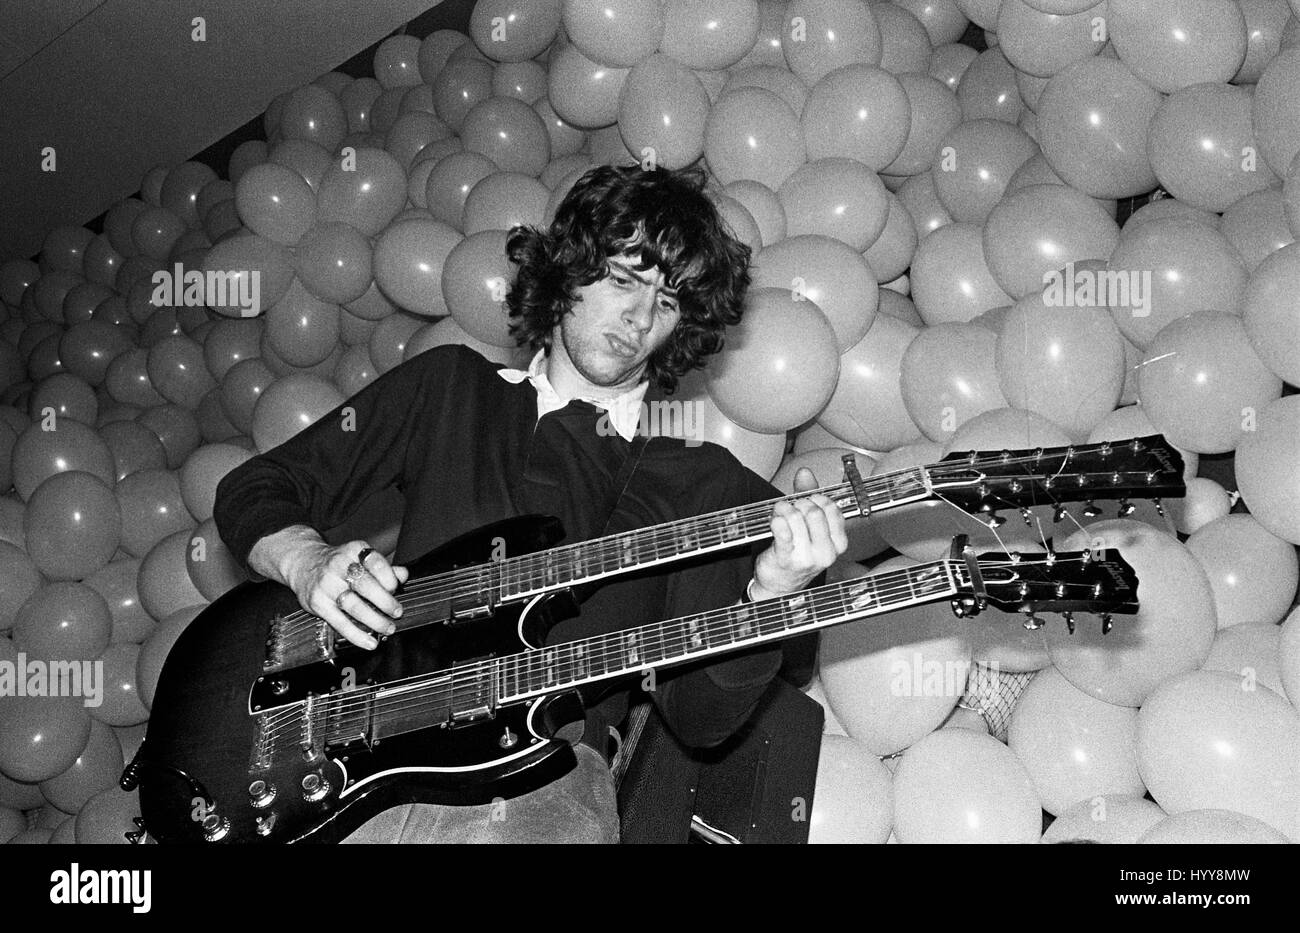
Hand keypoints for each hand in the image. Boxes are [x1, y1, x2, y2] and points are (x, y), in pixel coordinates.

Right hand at [285, 539, 410, 648]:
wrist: (303, 562)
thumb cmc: (339, 563)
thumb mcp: (360, 558)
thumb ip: (384, 568)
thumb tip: (403, 575)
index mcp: (353, 551)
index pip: (375, 562)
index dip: (389, 577)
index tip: (396, 589)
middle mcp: (338, 565)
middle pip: (365, 585)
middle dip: (385, 602)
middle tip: (397, 613)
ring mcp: (326, 584)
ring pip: (353, 605)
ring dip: (374, 620)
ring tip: (387, 628)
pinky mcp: (317, 603)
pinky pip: (339, 622)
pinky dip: (356, 635)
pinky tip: (369, 642)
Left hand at [751, 468, 847, 600]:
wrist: (780, 585)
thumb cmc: (797, 553)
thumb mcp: (808, 527)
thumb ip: (808, 496)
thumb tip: (805, 472)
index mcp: (838, 543)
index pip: (831, 508)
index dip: (815, 499)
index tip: (805, 502)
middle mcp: (827, 551)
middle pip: (813, 510)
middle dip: (797, 504)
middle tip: (789, 509)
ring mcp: (807, 557)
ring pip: (795, 516)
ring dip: (783, 510)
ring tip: (778, 515)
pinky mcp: (787, 559)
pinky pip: (782, 531)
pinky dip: (776, 521)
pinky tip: (774, 522)